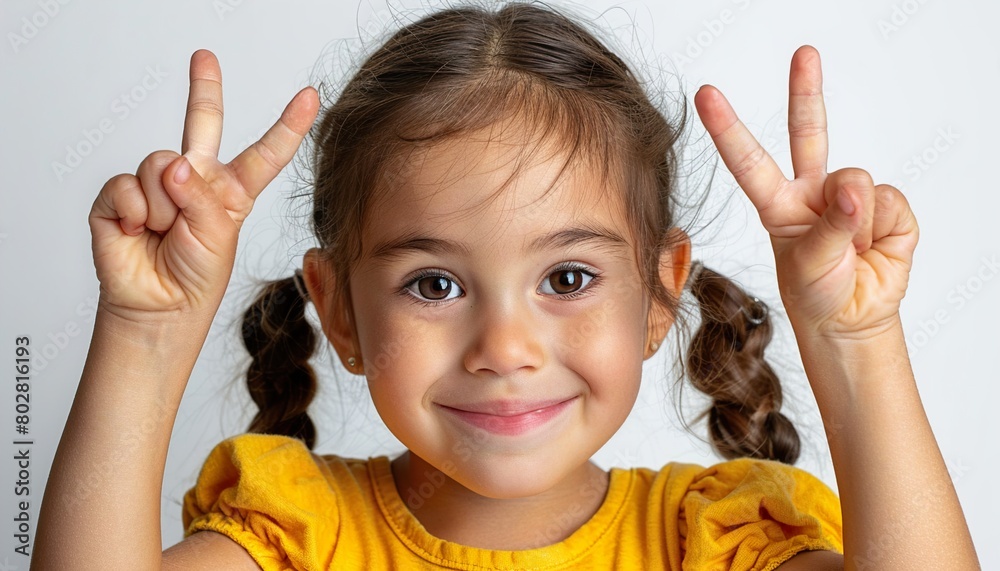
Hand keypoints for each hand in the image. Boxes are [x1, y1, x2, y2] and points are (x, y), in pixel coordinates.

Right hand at [89, 50, 319, 321]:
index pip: (264, 153)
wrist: (158, 307)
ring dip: (164, 201)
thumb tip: (172, 165)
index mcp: (230, 191)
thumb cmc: (197, 276)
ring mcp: (156, 185)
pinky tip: (136, 229)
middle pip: (201, 122)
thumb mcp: (218, 236)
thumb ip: (202, 196)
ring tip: (163, 229)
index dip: (287, 126)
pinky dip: (136, 209)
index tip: (310, 96)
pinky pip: (128, 184)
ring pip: (160, 161)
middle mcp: (194, 180)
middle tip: (204, 56)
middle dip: (203, 87)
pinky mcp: (120, 195)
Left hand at [694, 45, 918, 340]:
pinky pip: (888, 201)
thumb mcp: (809, 264)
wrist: (853, 321)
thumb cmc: (816, 293)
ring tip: (853, 250)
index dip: (728, 128)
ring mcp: (849, 196)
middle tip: (804, 53)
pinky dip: (884, 228)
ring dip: (857, 221)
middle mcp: (811, 192)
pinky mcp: (885, 206)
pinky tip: (876, 246)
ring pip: (855, 180)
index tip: (705, 95)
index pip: (748, 161)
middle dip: (806, 91)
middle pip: (807, 133)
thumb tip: (857, 188)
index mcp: (778, 205)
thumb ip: (831, 226)